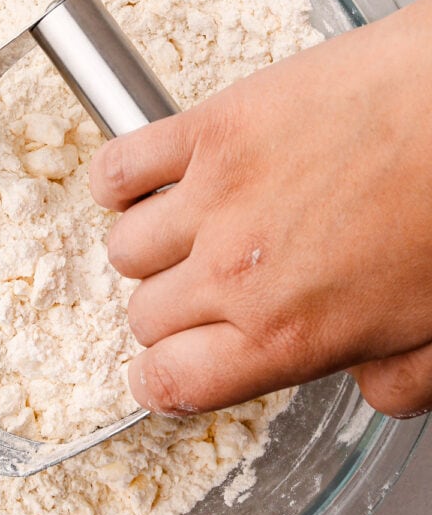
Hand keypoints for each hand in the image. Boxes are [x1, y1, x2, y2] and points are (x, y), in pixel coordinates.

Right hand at [89, 0, 431, 417]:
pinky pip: (119, 167)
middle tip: (207, 296)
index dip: (161, 385)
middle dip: (172, 316)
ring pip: (126, 248)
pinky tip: (146, 183)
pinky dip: (118, 183)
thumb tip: (372, 388)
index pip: (171, 381)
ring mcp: (216, 195)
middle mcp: (235, 272)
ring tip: (187, 233)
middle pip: (145, 316)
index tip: (165, 374)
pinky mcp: (213, 126)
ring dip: (151, 252)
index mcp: (286, 334)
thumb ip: (395, 380)